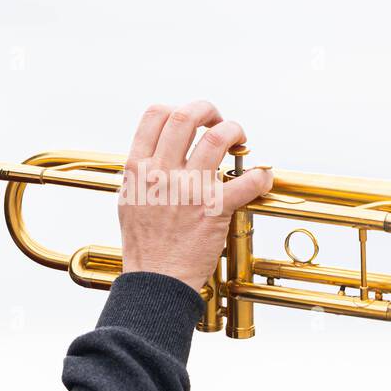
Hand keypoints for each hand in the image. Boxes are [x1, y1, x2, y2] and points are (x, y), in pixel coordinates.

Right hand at [117, 100, 273, 290]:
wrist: (156, 281)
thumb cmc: (144, 247)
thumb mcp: (129, 201)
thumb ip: (142, 173)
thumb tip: (157, 151)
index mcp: (137, 169)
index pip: (155, 115)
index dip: (178, 109)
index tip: (191, 121)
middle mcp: (161, 173)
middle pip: (186, 116)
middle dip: (209, 110)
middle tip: (219, 122)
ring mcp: (188, 190)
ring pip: (218, 137)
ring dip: (235, 131)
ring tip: (240, 141)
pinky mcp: (214, 209)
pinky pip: (247, 181)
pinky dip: (261, 177)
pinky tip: (262, 179)